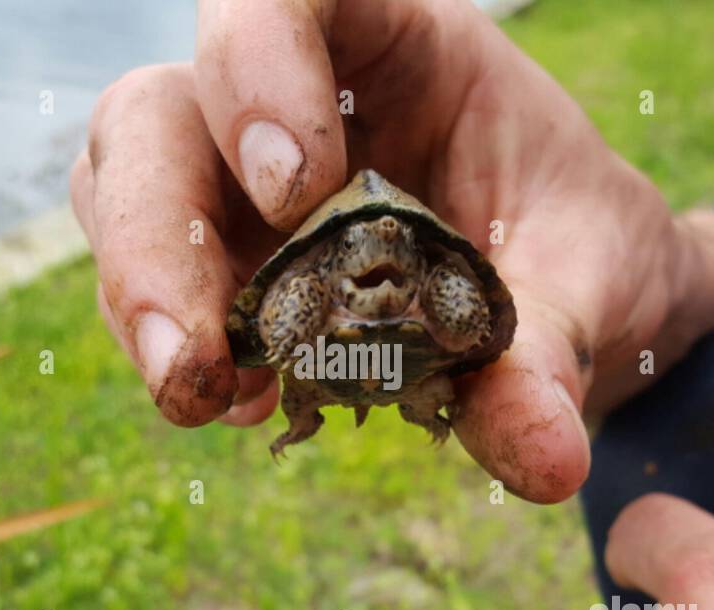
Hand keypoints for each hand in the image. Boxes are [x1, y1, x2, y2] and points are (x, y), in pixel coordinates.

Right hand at [70, 0, 713, 501]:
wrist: (578, 301)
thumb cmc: (590, 249)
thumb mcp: (591, 287)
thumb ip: (552, 358)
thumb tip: (541, 460)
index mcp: (395, 46)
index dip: (255, 66)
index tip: (295, 189)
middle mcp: (295, 101)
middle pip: (158, 113)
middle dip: (154, 229)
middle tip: (194, 353)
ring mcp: (242, 181)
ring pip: (122, 191)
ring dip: (141, 299)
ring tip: (200, 394)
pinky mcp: (228, 261)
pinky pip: (152, 286)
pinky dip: (179, 347)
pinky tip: (235, 401)